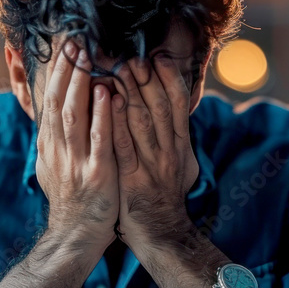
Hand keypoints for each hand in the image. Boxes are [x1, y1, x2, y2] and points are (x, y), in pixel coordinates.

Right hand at [35, 40, 118, 246]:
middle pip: (58, 101)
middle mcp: (57, 150)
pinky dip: (103, 115)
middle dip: (66, 69)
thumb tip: (52, 112)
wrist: (76, 237)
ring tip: (88, 57)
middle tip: (75, 40)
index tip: (65, 46)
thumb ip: (54, 139)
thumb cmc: (72, 200)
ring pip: (73, 115)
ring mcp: (75, 162)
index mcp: (49, 145)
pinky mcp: (96, 176)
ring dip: (80, 84)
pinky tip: (109, 93)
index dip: (56, 72)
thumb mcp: (53, 166)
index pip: (49, 101)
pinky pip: (99, 140)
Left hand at [110, 56, 198, 251]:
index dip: (171, 79)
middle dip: (148, 78)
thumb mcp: (181, 165)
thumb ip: (176, 139)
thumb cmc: (165, 197)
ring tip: (119, 65)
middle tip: (134, 52)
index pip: (180, 105)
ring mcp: (152, 166)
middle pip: (161, 107)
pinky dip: (116, 121)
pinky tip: (107, 100)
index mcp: (181, 146)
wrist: (161, 234)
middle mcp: (170, 152)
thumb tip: (177, 112)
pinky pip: (123, 145)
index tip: (159, 55)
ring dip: (131, 91)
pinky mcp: (133, 179)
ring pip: (144, 121)